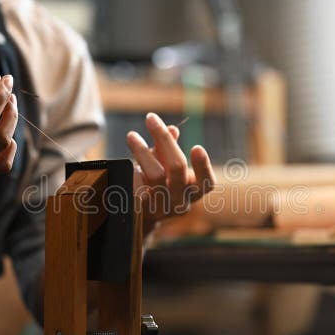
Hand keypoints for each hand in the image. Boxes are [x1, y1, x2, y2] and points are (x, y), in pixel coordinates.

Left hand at [126, 112, 216, 232]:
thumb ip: (169, 147)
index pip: (207, 182)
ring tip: (132, 136)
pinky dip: (133, 171)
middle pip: (177, 167)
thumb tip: (172, 130)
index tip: (196, 147)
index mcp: (194, 191)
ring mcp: (162, 209)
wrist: (141, 215)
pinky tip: (127, 163)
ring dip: (142, 151)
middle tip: (151, 119)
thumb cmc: (160, 182)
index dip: (203, 166)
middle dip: (164, 139)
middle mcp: (182, 202)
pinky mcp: (142, 212)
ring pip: (155, 175)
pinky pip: (137, 186)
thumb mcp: (167, 164)